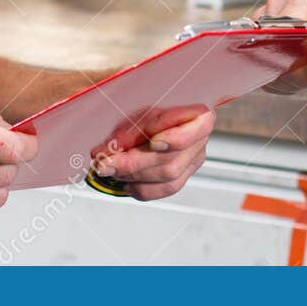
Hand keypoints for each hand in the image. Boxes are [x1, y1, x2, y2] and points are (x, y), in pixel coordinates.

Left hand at [92, 107, 214, 200]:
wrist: (154, 125)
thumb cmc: (150, 116)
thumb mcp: (138, 115)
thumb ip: (127, 133)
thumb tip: (108, 152)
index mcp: (197, 116)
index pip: (196, 127)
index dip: (174, 136)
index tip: (151, 141)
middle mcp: (199, 140)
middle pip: (172, 158)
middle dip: (135, 162)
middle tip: (107, 163)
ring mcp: (193, 161)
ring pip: (167, 176)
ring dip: (134, 175)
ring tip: (110, 169)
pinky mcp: (183, 178)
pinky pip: (164, 189)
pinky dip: (141, 188)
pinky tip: (126, 182)